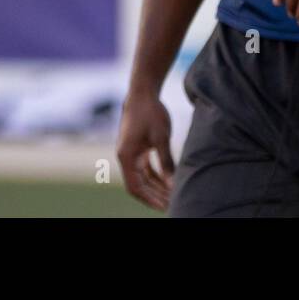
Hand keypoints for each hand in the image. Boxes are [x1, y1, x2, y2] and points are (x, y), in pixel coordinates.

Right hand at [116, 91, 174, 210]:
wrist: (143, 92)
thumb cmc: (151, 112)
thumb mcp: (161, 137)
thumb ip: (166, 161)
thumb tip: (172, 183)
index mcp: (126, 156)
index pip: (135, 187)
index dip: (149, 199)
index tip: (164, 207)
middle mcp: (126, 157)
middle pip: (139, 185)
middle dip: (155, 196)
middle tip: (172, 204)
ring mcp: (131, 153)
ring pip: (143, 178)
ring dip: (156, 187)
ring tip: (172, 196)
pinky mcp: (138, 149)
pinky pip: (146, 168)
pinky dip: (157, 176)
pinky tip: (169, 182)